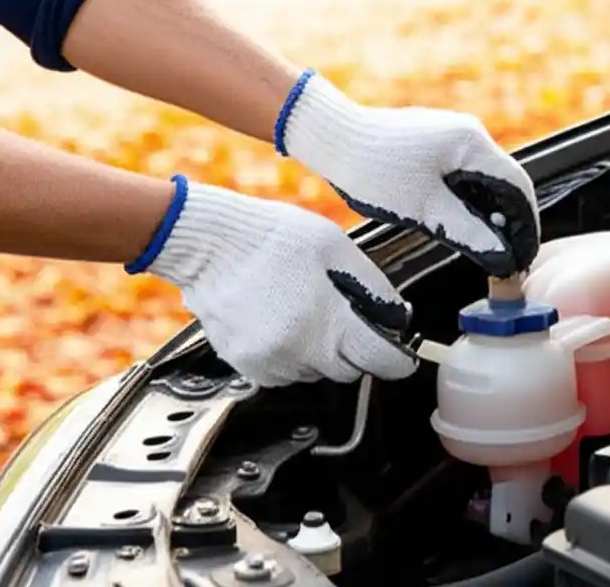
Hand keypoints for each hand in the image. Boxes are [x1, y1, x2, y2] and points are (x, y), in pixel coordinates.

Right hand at [132, 176, 418, 385]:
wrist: (208, 241)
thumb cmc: (272, 237)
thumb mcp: (336, 247)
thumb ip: (373, 286)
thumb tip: (398, 315)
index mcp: (329, 322)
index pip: (380, 362)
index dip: (397, 359)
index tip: (401, 355)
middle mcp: (299, 351)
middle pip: (347, 371)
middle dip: (353, 349)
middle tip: (342, 315)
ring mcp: (268, 361)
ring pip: (313, 373)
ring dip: (318, 352)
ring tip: (302, 309)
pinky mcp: (244, 364)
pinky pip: (282, 372)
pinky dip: (288, 354)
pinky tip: (278, 320)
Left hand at [275, 71, 539, 277]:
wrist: (329, 135)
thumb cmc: (373, 168)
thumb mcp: (424, 209)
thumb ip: (468, 233)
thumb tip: (502, 257)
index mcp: (471, 143)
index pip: (517, 186)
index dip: (526, 225)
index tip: (524, 255)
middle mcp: (468, 133)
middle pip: (505, 182)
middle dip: (510, 222)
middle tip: (508, 259)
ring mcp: (451, 135)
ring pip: (484, 180)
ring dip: (489, 213)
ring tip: (488, 248)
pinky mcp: (434, 143)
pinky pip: (464, 174)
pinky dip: (470, 201)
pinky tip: (463, 225)